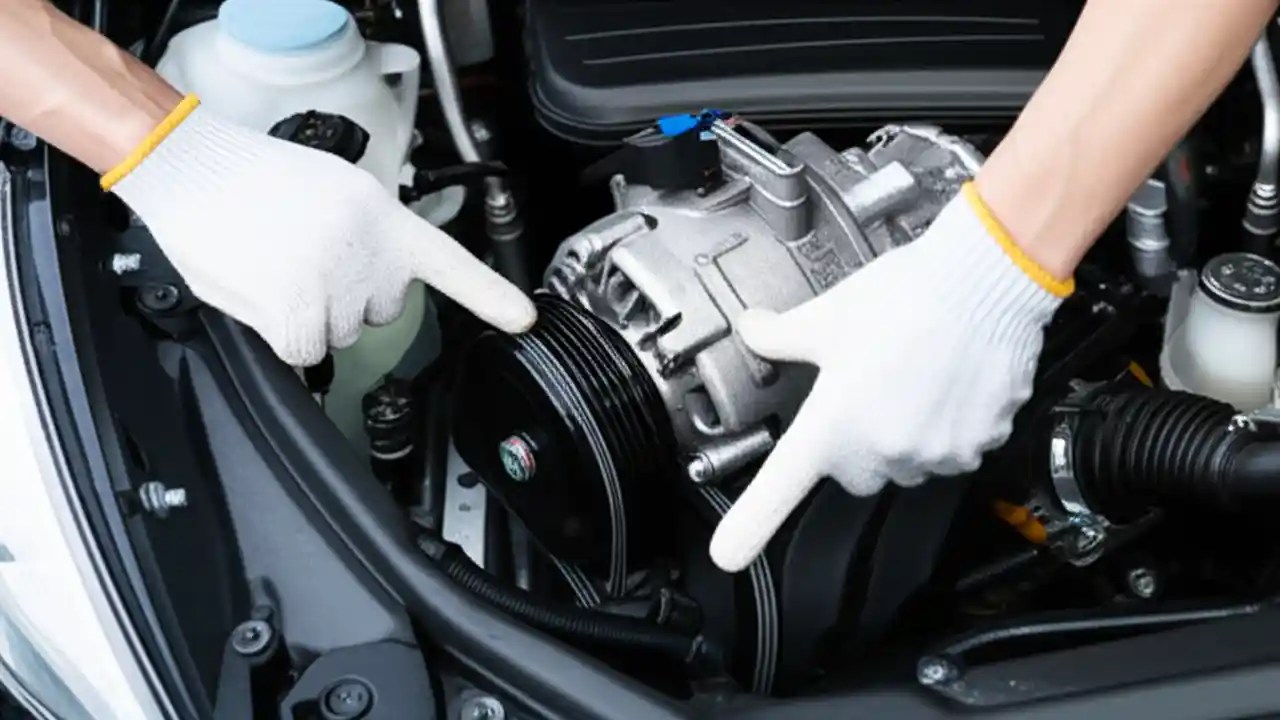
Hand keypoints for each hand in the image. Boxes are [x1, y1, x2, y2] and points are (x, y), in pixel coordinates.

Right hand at [111, 105, 534, 364]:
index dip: (489, 296)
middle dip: (345, 296)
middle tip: (301, 255)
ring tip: (274, 263)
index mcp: (384, 218)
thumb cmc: (252, 181)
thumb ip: (362, 243)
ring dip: (308, 313)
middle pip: (377, 311)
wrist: (195, 166)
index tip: (523, 319)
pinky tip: (265, 292)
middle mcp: (369, 251)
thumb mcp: (330, 197)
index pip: (450, 263)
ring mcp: (336, 282)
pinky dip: (283, 336)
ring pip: (338, 333)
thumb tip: (363, 291)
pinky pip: (305, 351)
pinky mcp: (299, 308)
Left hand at [708, 185, 1070, 571]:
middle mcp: (882, 450)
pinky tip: (948, 384)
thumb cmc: (906, 296)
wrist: (987, 281)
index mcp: (833, 423)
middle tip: (864, 390)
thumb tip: (753, 330)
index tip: (728, 552)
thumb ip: (780, 334)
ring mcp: (934, 454)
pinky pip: (953, 451)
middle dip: (854, 442)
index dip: (749, 525)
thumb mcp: (826, 315)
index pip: (780, 488)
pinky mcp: (978, 446)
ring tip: (911, 378)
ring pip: (905, 464)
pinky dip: (948, 428)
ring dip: (903, 436)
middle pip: (853, 472)